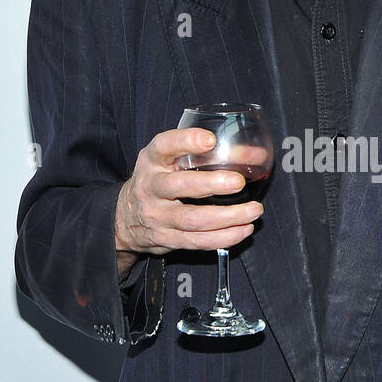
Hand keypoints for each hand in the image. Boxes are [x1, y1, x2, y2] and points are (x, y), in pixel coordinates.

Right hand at [114, 127, 263, 258]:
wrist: (125, 218)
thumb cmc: (158, 181)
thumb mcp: (171, 161)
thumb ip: (207, 155)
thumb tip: (256, 155)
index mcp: (152, 160)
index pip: (165, 146)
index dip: (186, 141)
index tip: (210, 140)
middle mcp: (151, 187)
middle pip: (179, 186)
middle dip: (211, 184)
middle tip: (238, 182)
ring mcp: (157, 216)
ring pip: (192, 219)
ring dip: (227, 217)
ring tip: (253, 210)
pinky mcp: (167, 239)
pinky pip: (197, 241)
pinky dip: (224, 237)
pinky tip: (243, 229)